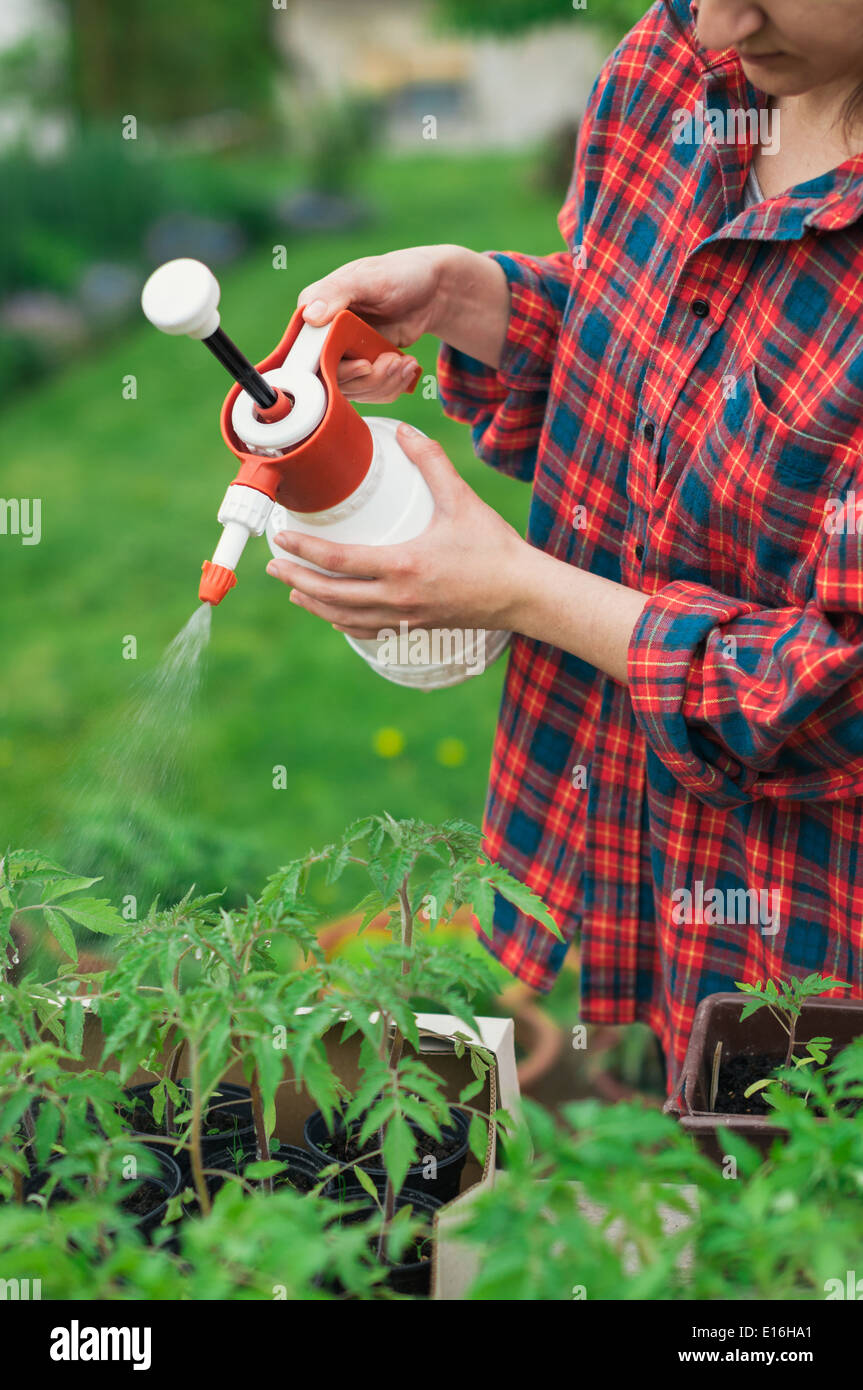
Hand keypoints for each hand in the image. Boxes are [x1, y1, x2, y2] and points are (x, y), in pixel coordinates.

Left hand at [265, 423, 526, 636]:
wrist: (522, 594)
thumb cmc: (494, 549)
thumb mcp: (461, 500)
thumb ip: (431, 462)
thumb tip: (405, 430)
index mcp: (403, 565)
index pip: (339, 560)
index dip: (305, 549)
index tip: (283, 537)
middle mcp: (398, 597)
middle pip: (332, 595)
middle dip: (297, 578)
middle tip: (275, 564)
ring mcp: (405, 617)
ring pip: (345, 618)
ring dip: (315, 604)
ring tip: (293, 589)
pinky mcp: (415, 627)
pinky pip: (368, 631)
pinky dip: (343, 624)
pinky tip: (333, 615)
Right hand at [298, 248, 447, 402]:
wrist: (429, 291)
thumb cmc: (397, 274)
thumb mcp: (368, 277)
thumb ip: (335, 292)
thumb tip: (309, 316)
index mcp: (315, 314)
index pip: (309, 355)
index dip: (334, 368)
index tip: (365, 365)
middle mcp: (325, 339)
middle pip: (333, 380)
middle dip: (369, 378)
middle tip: (393, 361)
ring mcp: (345, 357)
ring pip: (355, 392)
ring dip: (384, 383)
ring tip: (405, 362)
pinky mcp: (364, 370)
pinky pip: (372, 393)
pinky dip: (393, 386)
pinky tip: (406, 366)